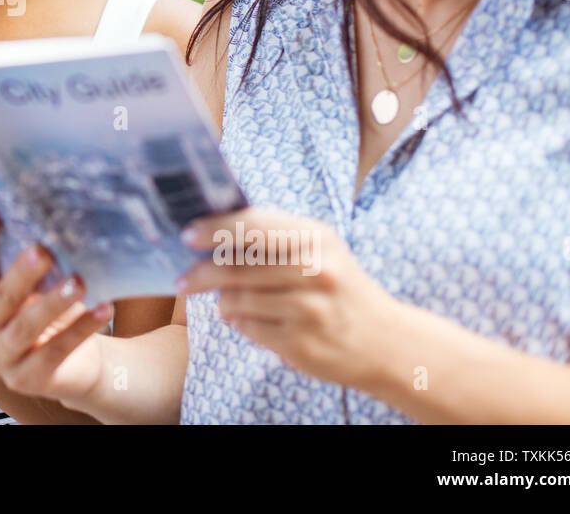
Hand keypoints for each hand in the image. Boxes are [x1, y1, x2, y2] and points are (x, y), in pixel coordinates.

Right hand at [0, 206, 110, 404]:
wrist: (75, 367)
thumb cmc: (52, 317)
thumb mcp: (35, 290)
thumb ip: (31, 265)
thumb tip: (48, 220)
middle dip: (20, 274)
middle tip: (40, 250)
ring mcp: (3, 358)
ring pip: (25, 327)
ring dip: (53, 303)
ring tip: (78, 283)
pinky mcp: (28, 379)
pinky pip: (57, 350)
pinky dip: (82, 328)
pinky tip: (104, 308)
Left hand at [178, 207, 399, 389]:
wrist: (385, 342)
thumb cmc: (339, 287)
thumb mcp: (318, 249)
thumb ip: (272, 235)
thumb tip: (210, 230)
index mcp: (316, 238)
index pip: (252, 225)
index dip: (213, 229)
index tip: (187, 235)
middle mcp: (315, 270)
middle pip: (235, 266)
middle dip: (201, 273)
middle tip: (183, 280)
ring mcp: (309, 310)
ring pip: (236, 300)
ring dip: (223, 302)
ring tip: (230, 302)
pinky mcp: (300, 344)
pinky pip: (248, 328)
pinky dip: (240, 324)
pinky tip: (252, 320)